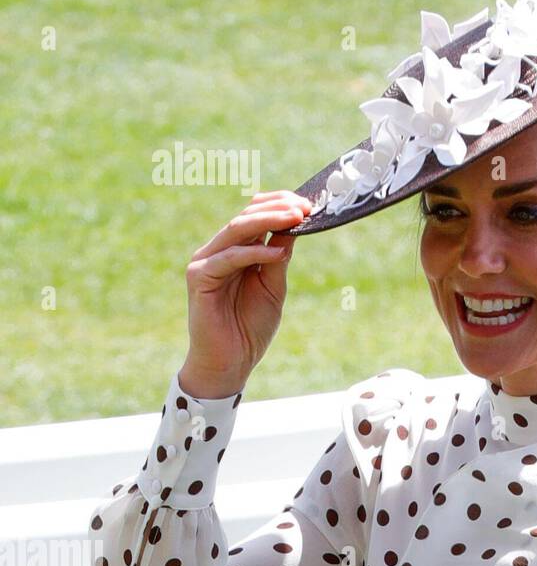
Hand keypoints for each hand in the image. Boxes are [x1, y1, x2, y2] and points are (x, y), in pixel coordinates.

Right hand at [178, 191, 313, 398]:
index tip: (309, 203)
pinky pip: (229, 258)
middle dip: (278, 208)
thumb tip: (295, 224)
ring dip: (268, 220)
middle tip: (306, 206)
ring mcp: (206, 262)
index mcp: (236, 250)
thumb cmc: (250, 326)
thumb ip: (278, 256)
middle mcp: (218, 251)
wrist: (231, 362)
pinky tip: (278, 252)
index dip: (280, 205)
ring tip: (297, 217)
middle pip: (247, 217)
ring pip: (237, 230)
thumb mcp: (273, 286)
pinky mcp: (198, 278)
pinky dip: (254, 252)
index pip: (255, 216)